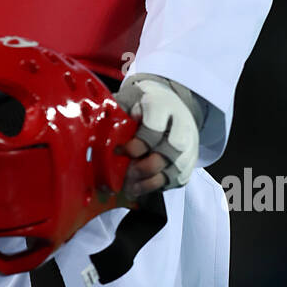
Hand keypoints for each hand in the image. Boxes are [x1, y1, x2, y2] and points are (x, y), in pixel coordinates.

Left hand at [114, 73, 206, 203]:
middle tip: (126, 173)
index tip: (118, 151)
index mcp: (162, 106)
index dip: (136, 145)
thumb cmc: (143, 102)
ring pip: (176, 168)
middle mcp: (181, 124)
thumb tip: (96, 127)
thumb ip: (117, 112)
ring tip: (130, 187)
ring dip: (151, 181)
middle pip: (169, 150)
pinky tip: (142, 187)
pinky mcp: (191, 159)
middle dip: (145, 166)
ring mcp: (189, 143)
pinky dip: (159, 186)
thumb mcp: (129, 99)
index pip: (154, 128)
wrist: (169, 100)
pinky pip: (179, 179)